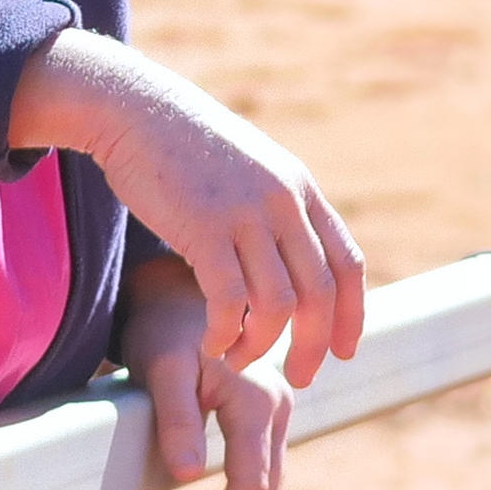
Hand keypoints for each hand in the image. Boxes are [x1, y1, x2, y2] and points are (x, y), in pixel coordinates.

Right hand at [9, 31, 368, 382]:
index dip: (352, 315)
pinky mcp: (204, 228)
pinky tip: (211, 344)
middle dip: (314, 346)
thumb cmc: (188, 151)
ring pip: (279, 304)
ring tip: (238, 359)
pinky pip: (230, 301)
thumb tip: (295, 262)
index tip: (343, 351)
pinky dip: (226, 334)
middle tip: (299, 378)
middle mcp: (284, 202)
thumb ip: (278, 211)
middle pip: (321, 293)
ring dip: (262, 345)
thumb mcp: (252, 172)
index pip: (348, 264)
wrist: (138, 111)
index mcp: (301, 190)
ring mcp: (246, 214)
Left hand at [117, 255, 291, 489]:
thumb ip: (175, 419)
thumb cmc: (160, 326)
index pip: (253, 485)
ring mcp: (277, 404)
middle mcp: (280, 402)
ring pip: (264, 480)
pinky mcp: (264, 406)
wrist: (169, 286)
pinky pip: (257, 462)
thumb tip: (186, 476)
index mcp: (260, 399)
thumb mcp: (160, 369)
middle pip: (265, 489)